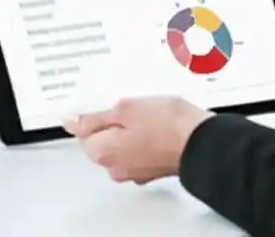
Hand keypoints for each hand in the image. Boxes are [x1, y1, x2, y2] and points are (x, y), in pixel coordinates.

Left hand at [63, 97, 212, 184]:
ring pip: (122, 143)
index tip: (108, 103)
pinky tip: (159, 124)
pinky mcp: (153, 168)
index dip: (96, 113)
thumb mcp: (124, 109)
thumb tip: (71, 122)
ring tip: (149, 113)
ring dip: (131, 128)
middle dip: (113, 121)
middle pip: (102, 139)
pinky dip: (146, 136)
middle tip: (132, 106)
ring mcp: (135, 170)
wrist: (204, 142)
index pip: (83, 131)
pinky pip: (140, 149)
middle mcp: (116, 168)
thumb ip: (94, 118)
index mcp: (103, 153)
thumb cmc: (167, 125)